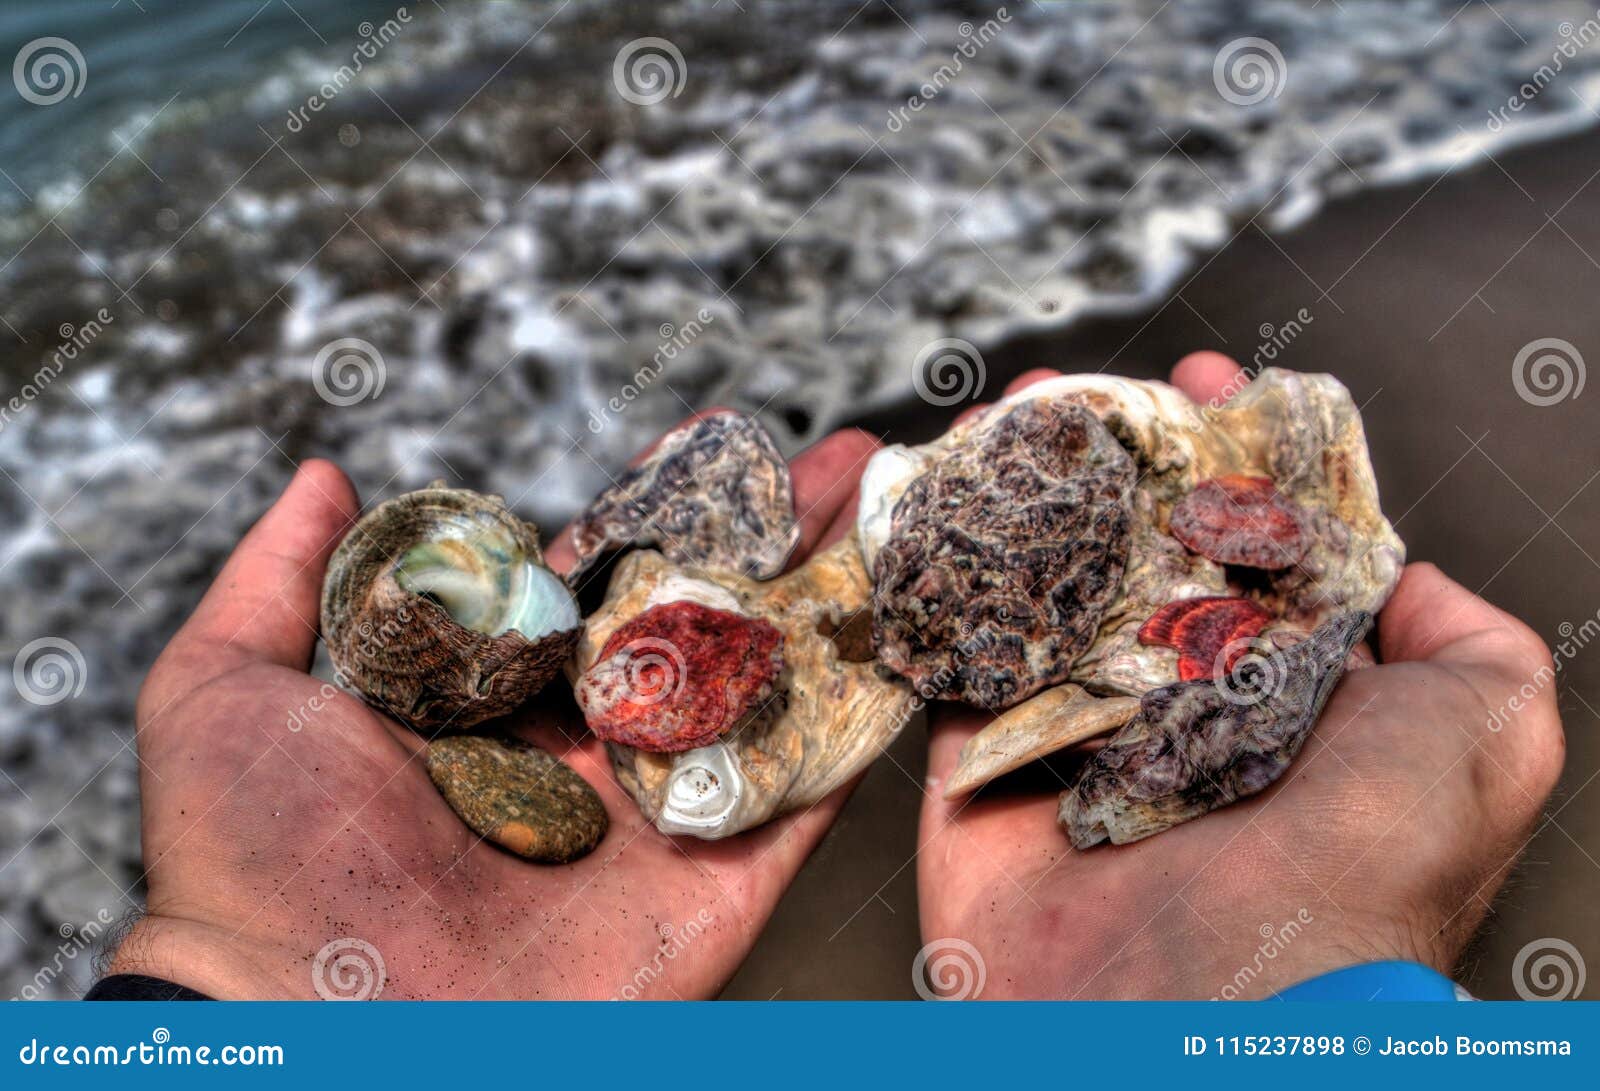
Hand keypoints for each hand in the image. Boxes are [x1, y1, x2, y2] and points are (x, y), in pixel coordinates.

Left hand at [113, 418, 880, 998]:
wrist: (311, 1028)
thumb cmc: (248, 860)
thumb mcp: (226, 689)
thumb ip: (282, 579)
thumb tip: (327, 476)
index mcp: (497, 701)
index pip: (603, 579)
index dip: (667, 507)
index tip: (722, 437)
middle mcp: (589, 751)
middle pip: (710, 619)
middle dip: (783, 533)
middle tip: (851, 458)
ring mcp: (659, 817)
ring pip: (772, 690)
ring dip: (841, 603)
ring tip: (901, 516)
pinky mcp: (714, 886)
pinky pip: (805, 796)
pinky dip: (865, 724)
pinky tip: (911, 638)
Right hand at [916, 354, 1565, 999]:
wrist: (1202, 1012)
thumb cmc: (1359, 866)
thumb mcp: (1486, 735)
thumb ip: (1471, 644)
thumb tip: (1404, 577)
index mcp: (1289, 693)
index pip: (1258, 546)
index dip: (1237, 455)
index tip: (1212, 382)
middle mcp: (1178, 707)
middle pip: (1137, 553)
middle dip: (1115, 459)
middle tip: (1087, 391)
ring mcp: (1072, 738)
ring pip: (1041, 592)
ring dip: (1020, 498)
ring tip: (1007, 415)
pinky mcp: (979, 773)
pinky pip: (950, 662)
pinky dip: (938, 583)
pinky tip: (935, 500)